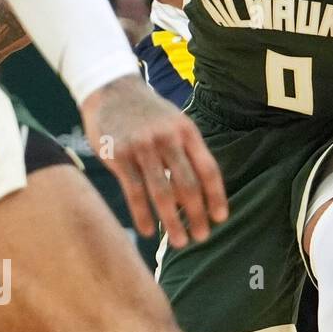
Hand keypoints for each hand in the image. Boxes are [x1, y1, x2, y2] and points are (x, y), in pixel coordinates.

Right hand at [82, 75, 227, 247]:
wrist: (111, 89)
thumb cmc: (149, 113)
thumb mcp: (175, 123)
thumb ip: (187, 153)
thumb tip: (195, 195)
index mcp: (188, 131)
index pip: (208, 169)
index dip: (216, 196)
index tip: (221, 218)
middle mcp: (167, 139)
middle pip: (188, 185)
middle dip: (197, 215)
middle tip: (202, 237)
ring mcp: (142, 147)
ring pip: (162, 192)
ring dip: (172, 221)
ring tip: (180, 241)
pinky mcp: (118, 155)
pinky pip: (133, 191)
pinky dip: (142, 214)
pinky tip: (148, 232)